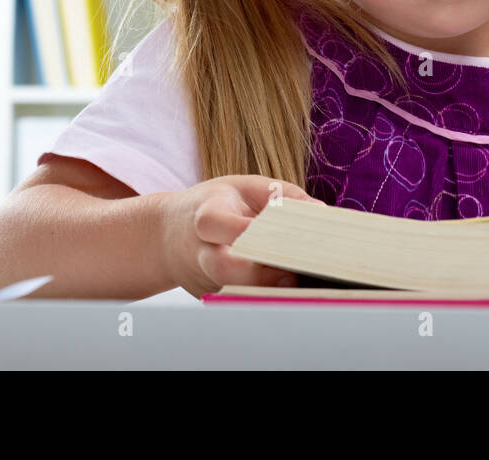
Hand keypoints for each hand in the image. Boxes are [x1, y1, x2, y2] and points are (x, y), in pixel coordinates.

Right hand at [159, 175, 325, 298]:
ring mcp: (202, 281)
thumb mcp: (244, 187)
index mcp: (205, 216)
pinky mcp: (211, 299)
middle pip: (223, 269)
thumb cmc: (214, 206)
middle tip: (295, 273)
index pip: (220, 225)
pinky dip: (263, 300)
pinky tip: (291, 295)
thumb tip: (320, 212)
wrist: (169, 235)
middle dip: (259, 274)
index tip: (288, 238)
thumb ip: (281, 195)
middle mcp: (200, 253)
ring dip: (266, 293)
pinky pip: (237, 302)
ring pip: (231, 294)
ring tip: (301, 287)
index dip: (252, 234)